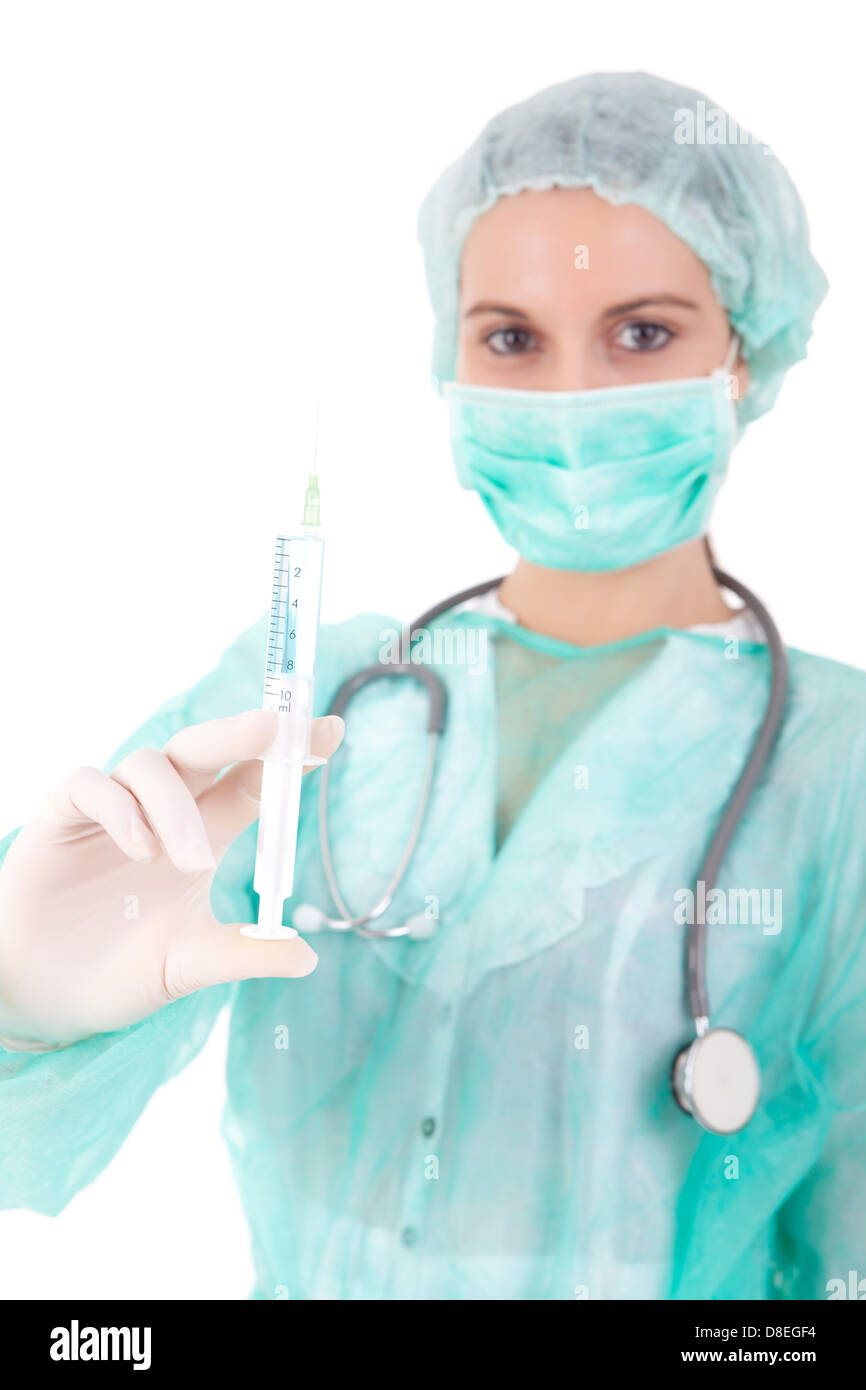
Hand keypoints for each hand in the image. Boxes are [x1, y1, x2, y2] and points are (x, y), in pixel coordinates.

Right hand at [0, 709, 343, 1047]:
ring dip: (178, 805)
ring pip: (151, 764)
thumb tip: (309, 958)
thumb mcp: (190, 966)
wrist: (45, 1000)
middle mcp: (163, 811)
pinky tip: (140, 848)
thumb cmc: (120, 975)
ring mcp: (113, 810)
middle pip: (204, 749)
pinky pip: (91, 785)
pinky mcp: (64, 817)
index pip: (252, 781)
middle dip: (238, 733)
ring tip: (192, 859)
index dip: (288, 754)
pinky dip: (120, 808)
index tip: (331, 728)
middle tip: (270, 727)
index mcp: (205, 835)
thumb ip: (243, 954)